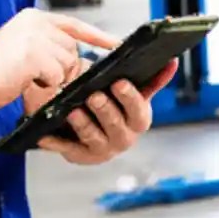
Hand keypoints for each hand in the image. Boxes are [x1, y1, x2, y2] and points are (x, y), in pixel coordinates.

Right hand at [0, 9, 119, 111]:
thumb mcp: (23, 50)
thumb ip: (48, 50)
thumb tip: (77, 63)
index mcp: (33, 18)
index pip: (74, 25)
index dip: (97, 36)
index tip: (116, 44)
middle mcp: (36, 23)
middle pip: (73, 48)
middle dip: (67, 68)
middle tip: (43, 78)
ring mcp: (36, 37)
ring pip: (67, 63)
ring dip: (54, 78)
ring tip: (29, 78)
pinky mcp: (35, 54)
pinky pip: (56, 75)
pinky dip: (45, 84)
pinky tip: (26, 82)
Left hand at [37, 59, 177, 165]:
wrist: (95, 133)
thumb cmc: (116, 107)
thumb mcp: (134, 94)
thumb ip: (152, 80)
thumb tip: (172, 61)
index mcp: (139, 120)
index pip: (138, 110)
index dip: (130, 97)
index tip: (119, 82)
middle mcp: (124, 138)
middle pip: (116, 125)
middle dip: (105, 109)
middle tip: (94, 95)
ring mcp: (102, 149)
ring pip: (93, 138)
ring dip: (83, 125)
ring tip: (72, 111)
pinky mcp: (80, 156)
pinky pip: (67, 149)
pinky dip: (56, 142)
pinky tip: (45, 134)